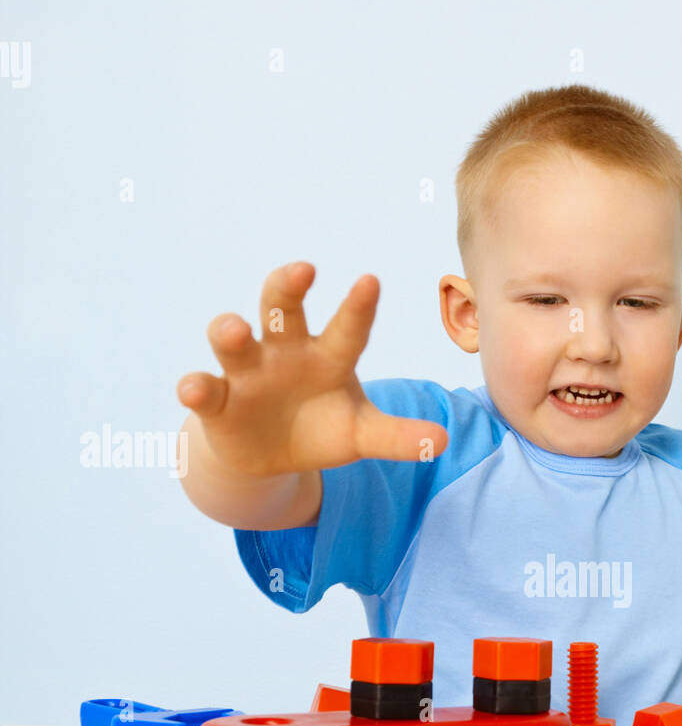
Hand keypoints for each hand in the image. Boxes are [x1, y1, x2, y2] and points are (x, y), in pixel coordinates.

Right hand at [176, 262, 447, 476]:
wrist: (273, 455)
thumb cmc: (323, 428)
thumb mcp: (362, 435)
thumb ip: (397, 437)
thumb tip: (441, 442)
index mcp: (327, 356)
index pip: (348, 327)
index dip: (359, 307)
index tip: (371, 280)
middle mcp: (284, 352)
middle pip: (281, 308)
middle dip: (287, 287)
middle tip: (302, 271)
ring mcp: (246, 373)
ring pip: (231, 338)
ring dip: (230, 331)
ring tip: (237, 331)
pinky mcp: (216, 402)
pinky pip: (201, 389)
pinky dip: (195, 387)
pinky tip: (194, 388)